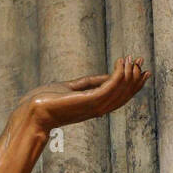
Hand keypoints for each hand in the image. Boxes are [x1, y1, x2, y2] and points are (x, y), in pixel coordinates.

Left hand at [28, 56, 149, 134]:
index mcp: (93, 107)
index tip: (141, 68)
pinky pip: (109, 88)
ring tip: (133, 60)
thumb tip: (106, 76)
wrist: (31, 112)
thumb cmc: (46, 101)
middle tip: (142, 62)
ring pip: (119, 92)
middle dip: (135, 78)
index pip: (119, 96)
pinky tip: (121, 64)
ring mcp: (92, 106)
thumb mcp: (71, 88)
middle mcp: (96, 109)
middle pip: (123, 95)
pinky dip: (118, 76)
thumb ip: (89, 83)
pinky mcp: (87, 102)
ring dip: (129, 75)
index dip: (131, 83)